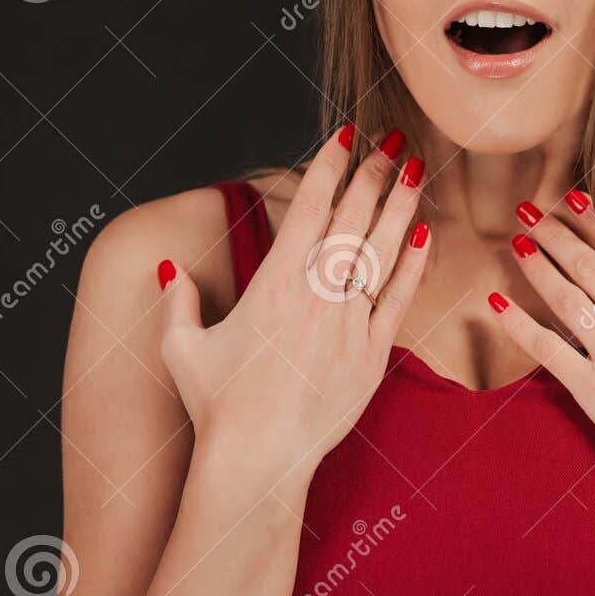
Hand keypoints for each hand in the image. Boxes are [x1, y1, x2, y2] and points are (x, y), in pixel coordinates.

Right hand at [156, 125, 429, 484]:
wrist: (257, 462)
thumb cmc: (216, 406)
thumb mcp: (182, 349)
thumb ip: (177, 302)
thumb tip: (170, 269)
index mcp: (274, 283)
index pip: (311, 206)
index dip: (331, 164)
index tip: (347, 133)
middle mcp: (317, 295)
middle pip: (355, 218)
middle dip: (375, 172)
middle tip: (393, 137)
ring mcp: (349, 325)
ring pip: (383, 251)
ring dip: (401, 206)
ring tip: (415, 169)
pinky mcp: (373, 357)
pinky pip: (400, 301)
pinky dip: (413, 266)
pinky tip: (424, 236)